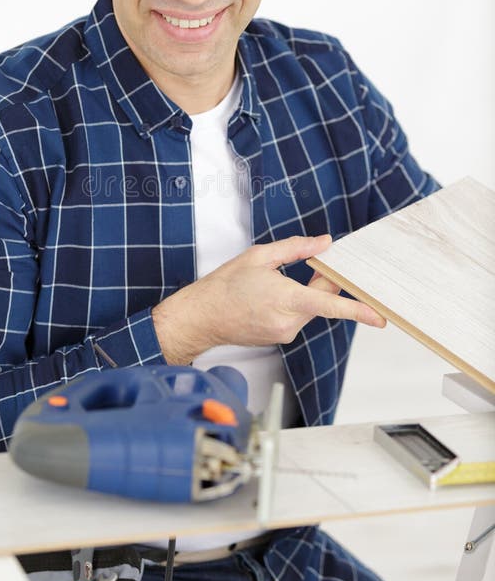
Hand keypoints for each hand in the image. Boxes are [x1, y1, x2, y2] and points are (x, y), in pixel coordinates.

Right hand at [152, 234, 384, 363]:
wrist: (201, 317)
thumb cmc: (224, 286)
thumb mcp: (259, 256)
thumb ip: (296, 249)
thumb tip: (325, 243)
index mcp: (287, 299)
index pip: (331, 305)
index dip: (359, 310)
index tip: (380, 317)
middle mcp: (289, 322)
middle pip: (322, 301)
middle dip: (321, 283)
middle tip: (311, 263)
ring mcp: (284, 333)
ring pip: (309, 309)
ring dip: (303, 294)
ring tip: (271, 283)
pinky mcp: (279, 337)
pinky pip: (296, 317)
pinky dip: (292, 304)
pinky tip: (267, 296)